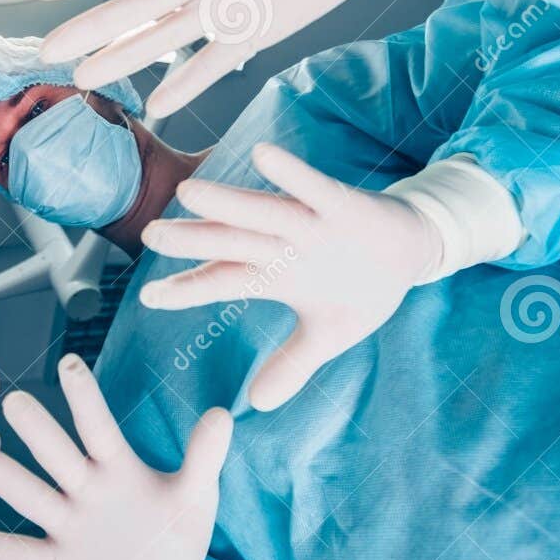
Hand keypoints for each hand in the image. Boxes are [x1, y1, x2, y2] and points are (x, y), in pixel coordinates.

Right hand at [0, 354, 231, 559]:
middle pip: (59, 455)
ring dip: (5, 478)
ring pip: (32, 497)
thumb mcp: (196, 497)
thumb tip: (224, 413)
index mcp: (118, 468)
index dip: (85, 398)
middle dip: (39, 431)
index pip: (99, 428)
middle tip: (13, 399)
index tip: (69, 362)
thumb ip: (204, 458)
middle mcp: (86, 490)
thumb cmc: (176, 536)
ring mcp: (68, 526)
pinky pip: (23, 555)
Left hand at [140, 143, 441, 411]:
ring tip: (188, 191)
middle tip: (149, 235)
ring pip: (260, 212)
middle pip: (229, 242)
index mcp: (272, 275)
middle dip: (192, 240)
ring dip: (227, 202)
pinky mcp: (340, 205)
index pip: (221, 282)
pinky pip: (313, 187)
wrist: (412, 252)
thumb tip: (258, 404)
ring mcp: (308, 223)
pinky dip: (291, 173)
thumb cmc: (362, 288)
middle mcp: (280, 245)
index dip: (186, 288)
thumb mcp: (329, 336)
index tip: (147, 297)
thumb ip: (293, 365)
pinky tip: (262, 155)